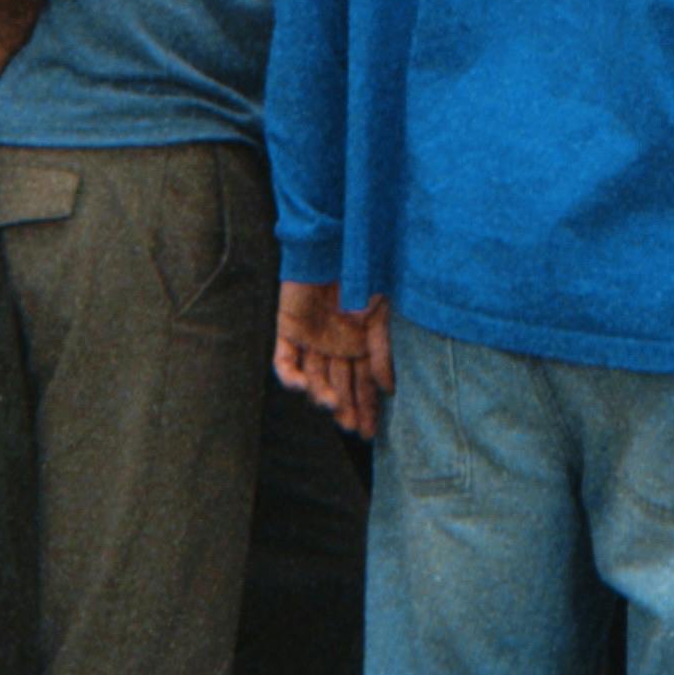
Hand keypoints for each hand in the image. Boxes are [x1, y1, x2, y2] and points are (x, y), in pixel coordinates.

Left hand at [278, 280, 395, 439]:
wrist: (334, 243)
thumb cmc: (365, 275)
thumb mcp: (382, 314)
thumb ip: (383, 350)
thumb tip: (388, 388)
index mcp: (359, 342)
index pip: (363, 383)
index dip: (366, 407)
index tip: (370, 431)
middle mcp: (335, 344)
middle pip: (340, 385)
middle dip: (346, 409)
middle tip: (352, 429)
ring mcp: (311, 338)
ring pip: (314, 378)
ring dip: (322, 394)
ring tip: (333, 406)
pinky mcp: (288, 329)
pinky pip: (285, 361)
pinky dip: (290, 377)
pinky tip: (302, 386)